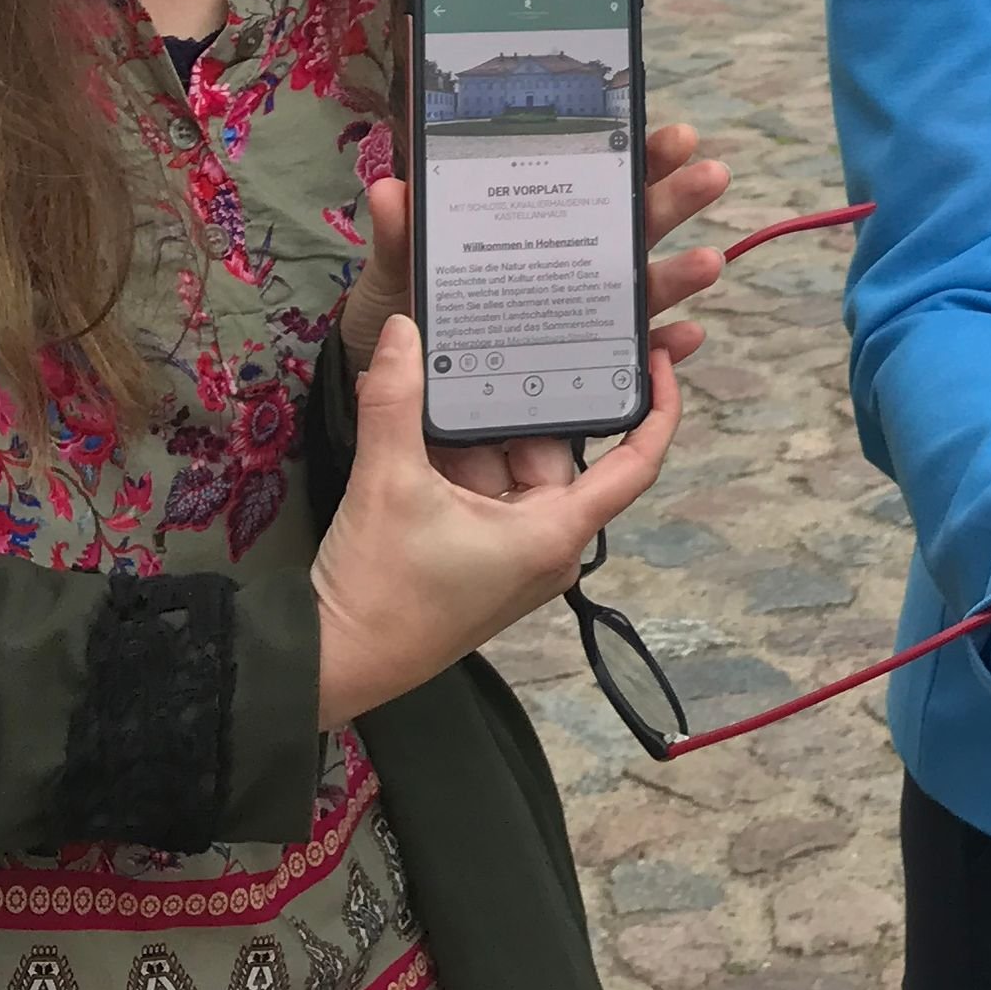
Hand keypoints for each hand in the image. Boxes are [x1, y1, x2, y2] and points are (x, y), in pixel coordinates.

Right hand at [311, 315, 684, 726]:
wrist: (331, 662)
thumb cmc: (378, 588)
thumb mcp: (388, 482)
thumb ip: (396, 400)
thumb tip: (403, 327)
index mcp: (555, 532)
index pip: (635, 463)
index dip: (657, 407)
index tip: (659, 357)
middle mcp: (549, 546)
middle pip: (555, 453)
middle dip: (515, 409)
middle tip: (491, 350)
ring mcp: (515, 557)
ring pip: (513, 469)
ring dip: (475, 435)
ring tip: (441, 381)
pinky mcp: (483, 560)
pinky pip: (489, 493)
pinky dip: (460, 463)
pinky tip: (420, 427)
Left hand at [334, 122, 730, 386]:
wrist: (396, 379)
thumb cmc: (402, 309)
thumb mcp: (396, 266)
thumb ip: (400, 235)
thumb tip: (390, 191)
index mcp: (530, 221)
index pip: (589, 178)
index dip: (633, 153)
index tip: (668, 134)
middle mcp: (564, 260)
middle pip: (629, 224)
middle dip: (674, 197)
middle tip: (709, 175)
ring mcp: (575, 312)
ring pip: (638, 286)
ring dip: (679, 273)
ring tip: (708, 262)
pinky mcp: (577, 364)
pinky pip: (626, 354)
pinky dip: (660, 346)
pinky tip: (686, 337)